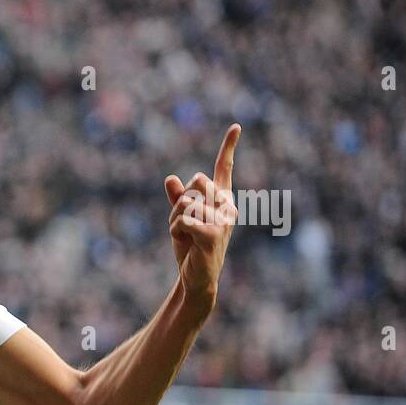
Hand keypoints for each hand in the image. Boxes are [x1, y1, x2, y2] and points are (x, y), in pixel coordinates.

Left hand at [163, 124, 240, 306]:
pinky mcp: (214, 234)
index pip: (224, 169)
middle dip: (181, 200)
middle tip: (182, 222)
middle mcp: (227, 206)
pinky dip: (175, 230)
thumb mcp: (181, 219)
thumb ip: (177, 199)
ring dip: (175, 219)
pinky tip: (184, 242)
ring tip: (184, 236)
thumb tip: (170, 178)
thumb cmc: (191, 248)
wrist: (196, 278)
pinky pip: (184, 219)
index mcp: (221, 200)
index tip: (236, 126)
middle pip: (198, 181)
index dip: (229, 147)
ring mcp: (223, 220)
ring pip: (187, 202)